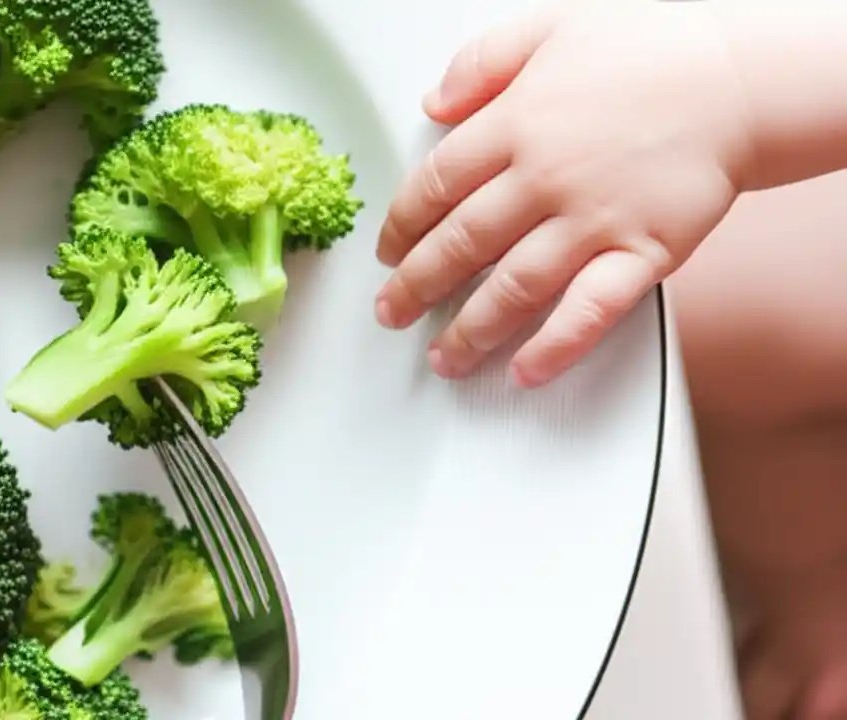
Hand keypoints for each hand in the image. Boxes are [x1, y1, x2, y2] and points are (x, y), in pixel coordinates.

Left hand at [375, 0, 754, 387]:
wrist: (742, 76)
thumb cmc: (653, 48)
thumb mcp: (549, 27)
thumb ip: (481, 64)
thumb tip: (432, 106)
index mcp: (516, 125)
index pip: (434, 186)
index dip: (401, 226)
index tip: (388, 251)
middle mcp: (546, 178)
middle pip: (460, 245)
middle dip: (416, 287)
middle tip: (393, 313)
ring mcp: (594, 220)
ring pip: (513, 287)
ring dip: (470, 331)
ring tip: (444, 358)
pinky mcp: (643, 252)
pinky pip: (589, 312)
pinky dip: (553, 348)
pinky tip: (524, 372)